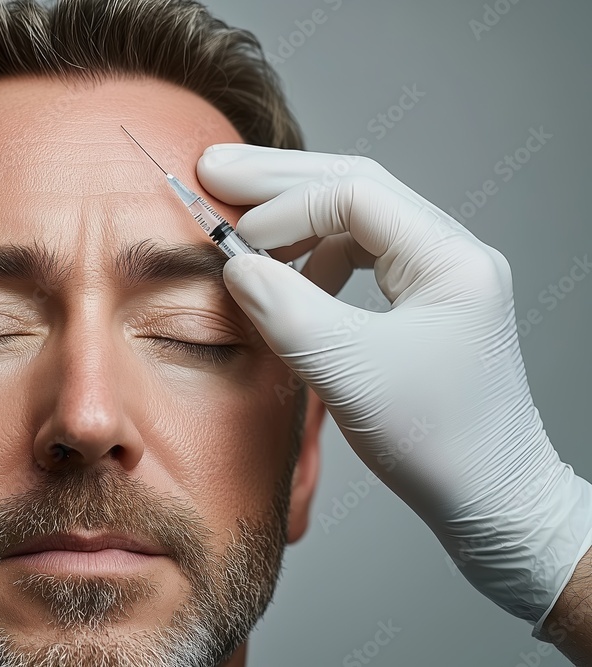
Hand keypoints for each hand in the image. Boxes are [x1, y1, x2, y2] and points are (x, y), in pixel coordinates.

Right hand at [196, 144, 591, 632]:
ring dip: (295, 216)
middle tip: (214, 167)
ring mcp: (438, 276)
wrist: (492, 501)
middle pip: (355, 186)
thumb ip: (287, 310)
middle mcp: (449, 254)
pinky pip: (361, 256)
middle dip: (279, 179)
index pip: (354, 195)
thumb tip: (235, 264)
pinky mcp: (423, 303)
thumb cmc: (438, 443)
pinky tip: (286, 278)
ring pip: (355, 218)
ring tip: (241, 225)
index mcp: (450, 259)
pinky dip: (314, 257)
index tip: (232, 240)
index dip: (284, 208)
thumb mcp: (349, 373)